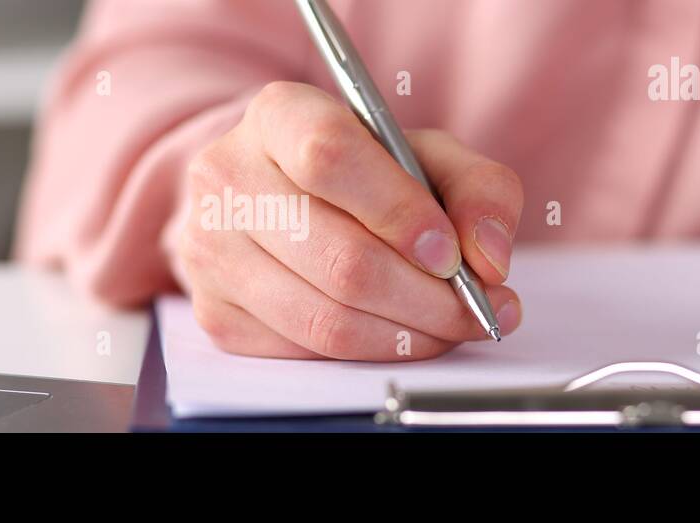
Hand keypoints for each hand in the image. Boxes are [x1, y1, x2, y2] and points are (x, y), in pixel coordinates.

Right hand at [177, 82, 522, 360]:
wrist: (275, 202)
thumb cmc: (361, 176)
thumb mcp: (425, 156)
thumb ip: (478, 189)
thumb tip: (490, 260)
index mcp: (278, 116)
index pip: (330, 157)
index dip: (399, 212)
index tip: (452, 255)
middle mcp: (227, 177)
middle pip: (339, 258)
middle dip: (427, 298)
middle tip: (478, 309)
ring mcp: (209, 249)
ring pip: (325, 319)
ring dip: (406, 336)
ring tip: (450, 326)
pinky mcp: (214, 312)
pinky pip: (305, 353)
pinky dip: (368, 355)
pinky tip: (399, 335)